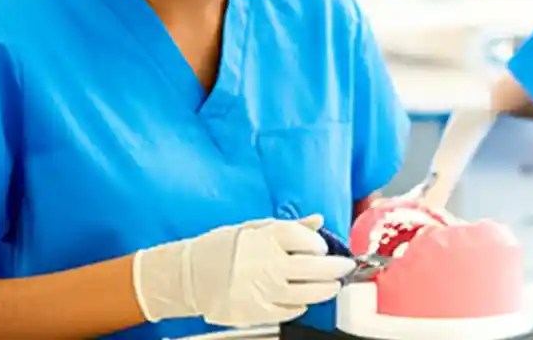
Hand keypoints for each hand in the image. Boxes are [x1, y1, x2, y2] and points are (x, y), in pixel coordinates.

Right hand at [133, 214, 354, 327]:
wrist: (188, 276)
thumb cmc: (219, 248)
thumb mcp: (252, 227)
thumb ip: (288, 226)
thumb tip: (317, 220)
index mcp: (266, 237)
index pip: (308, 240)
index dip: (321, 245)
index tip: (322, 247)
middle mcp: (268, 263)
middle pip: (317, 268)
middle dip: (337, 268)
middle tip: (344, 267)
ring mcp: (264, 290)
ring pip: (309, 293)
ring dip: (326, 289)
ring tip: (331, 285)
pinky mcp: (258, 312)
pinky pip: (291, 310)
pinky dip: (300, 305)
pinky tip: (300, 298)